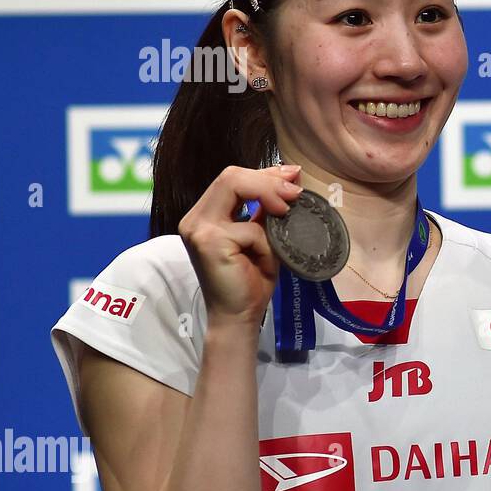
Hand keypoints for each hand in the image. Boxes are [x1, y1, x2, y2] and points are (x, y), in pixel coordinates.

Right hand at [178, 164, 303, 328]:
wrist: (239, 317)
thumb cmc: (252, 279)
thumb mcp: (263, 236)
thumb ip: (267, 208)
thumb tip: (291, 176)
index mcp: (204, 214)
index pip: (232, 178)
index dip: (264, 173)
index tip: (293, 176)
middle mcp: (194, 218)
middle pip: (230, 175)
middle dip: (268, 179)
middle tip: (296, 191)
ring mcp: (198, 228)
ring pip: (235, 187)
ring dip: (268, 200)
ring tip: (286, 216)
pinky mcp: (209, 242)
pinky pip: (250, 228)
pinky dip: (266, 243)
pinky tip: (264, 260)